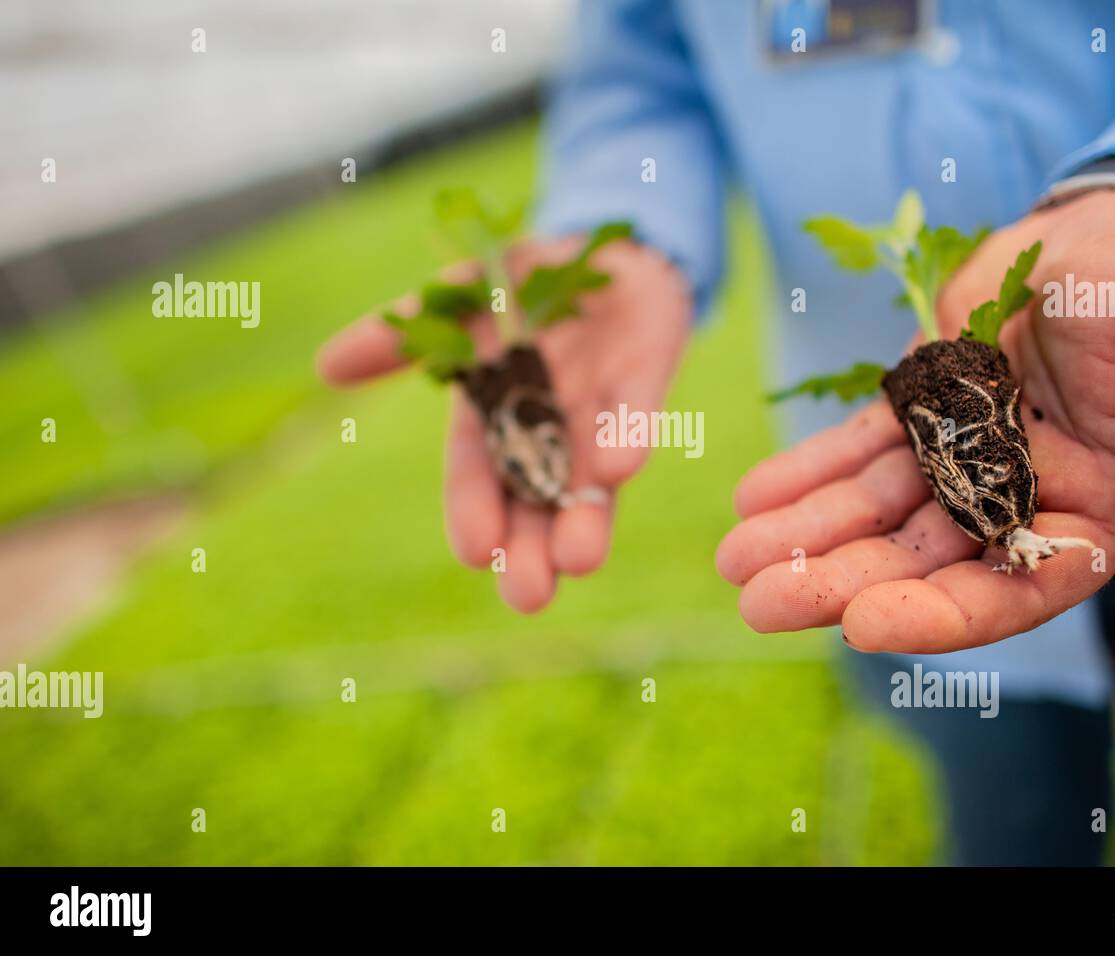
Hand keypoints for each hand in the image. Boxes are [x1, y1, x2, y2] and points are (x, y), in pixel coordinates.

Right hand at [318, 239, 690, 611]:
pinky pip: (638, 411)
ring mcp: (600, 408)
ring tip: (579, 562)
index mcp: (494, 413)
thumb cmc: (522, 284)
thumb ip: (403, 334)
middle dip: (533, 547)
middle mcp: (549, 427)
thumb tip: (324, 366)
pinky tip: (622, 470)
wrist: (605, 245)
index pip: (479, 473)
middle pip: (537, 498)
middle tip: (528, 597)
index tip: (474, 553)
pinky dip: (630, 437)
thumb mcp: (455, 298)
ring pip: (592, 477)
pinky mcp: (646, 374)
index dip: (475, 511)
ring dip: (587, 518)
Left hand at [717, 190, 1114, 651]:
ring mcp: (964, 457)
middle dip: (843, 582)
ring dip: (808, 536)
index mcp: (1096, 512)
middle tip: (761, 601)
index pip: (1019, 586)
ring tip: (735, 556)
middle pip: (926, 560)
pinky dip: (806, 474)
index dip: (945, 612)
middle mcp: (1021, 501)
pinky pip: (858, 449)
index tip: (867, 624)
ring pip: (879, 511)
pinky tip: (752, 497)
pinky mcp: (921, 408)